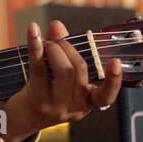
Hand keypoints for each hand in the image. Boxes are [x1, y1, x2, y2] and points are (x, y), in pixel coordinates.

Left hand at [0, 20, 123, 141]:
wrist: (26, 117)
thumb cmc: (50, 91)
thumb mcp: (65, 78)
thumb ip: (65, 50)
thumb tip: (56, 25)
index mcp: (89, 102)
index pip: (106, 97)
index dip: (113, 81)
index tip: (116, 62)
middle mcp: (75, 107)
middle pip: (79, 71)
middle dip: (68, 48)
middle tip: (57, 40)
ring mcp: (56, 106)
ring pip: (63, 71)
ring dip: (55, 48)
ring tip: (47, 43)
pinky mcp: (37, 99)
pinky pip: (39, 68)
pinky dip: (35, 46)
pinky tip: (33, 31)